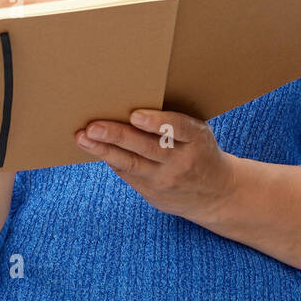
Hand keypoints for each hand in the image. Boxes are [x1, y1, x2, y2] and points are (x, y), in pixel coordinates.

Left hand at [75, 109, 236, 222]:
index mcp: (198, 139)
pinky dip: (111, 159)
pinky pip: (128, 174)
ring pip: (131, 163)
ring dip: (104, 150)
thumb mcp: (199, 134)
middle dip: (118, 136)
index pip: (177, 128)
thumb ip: (173, 123)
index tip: (135, 115)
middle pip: (147, 147)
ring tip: (83, 138)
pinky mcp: (153, 194)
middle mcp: (181, 161)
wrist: (217, 195)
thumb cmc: (201, 151)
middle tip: (93, 127)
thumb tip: (131, 106)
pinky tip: (94, 148)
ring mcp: (166, 180)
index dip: (157, 122)